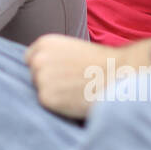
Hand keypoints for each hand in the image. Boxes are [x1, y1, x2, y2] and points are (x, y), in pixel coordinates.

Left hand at [24, 36, 142, 120]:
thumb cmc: (103, 63)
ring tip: (77, 91)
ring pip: (41, 91)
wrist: (119, 75)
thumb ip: (55, 56)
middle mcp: (38, 59)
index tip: (60, 74)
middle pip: (34, 76)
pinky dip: (60, 106)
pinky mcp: (46, 98)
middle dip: (48, 81)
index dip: (46, 68)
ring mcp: (40, 78)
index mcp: (44, 43)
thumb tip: (44, 69)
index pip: (31, 59)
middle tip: (72, 84)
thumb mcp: (74, 49)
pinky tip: (76, 99)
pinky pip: (48, 105)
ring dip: (54, 94)